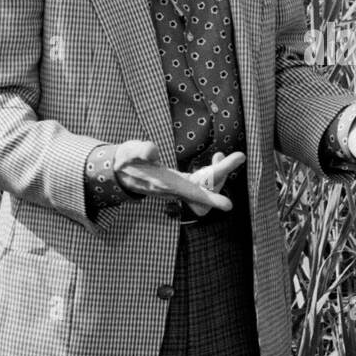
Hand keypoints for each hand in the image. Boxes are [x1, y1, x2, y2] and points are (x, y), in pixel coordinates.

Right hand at [113, 140, 241, 213]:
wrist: (120, 173)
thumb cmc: (125, 161)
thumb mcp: (128, 152)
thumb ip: (139, 150)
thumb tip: (152, 150)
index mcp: (165, 185)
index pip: (192, 193)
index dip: (210, 199)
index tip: (229, 205)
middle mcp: (175, 191)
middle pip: (206, 189)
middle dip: (222, 174)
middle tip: (234, 155)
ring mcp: (180, 189)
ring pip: (208, 187)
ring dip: (219, 173)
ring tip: (220, 155)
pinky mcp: (183, 184)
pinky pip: (205, 184)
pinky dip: (214, 173)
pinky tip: (216, 159)